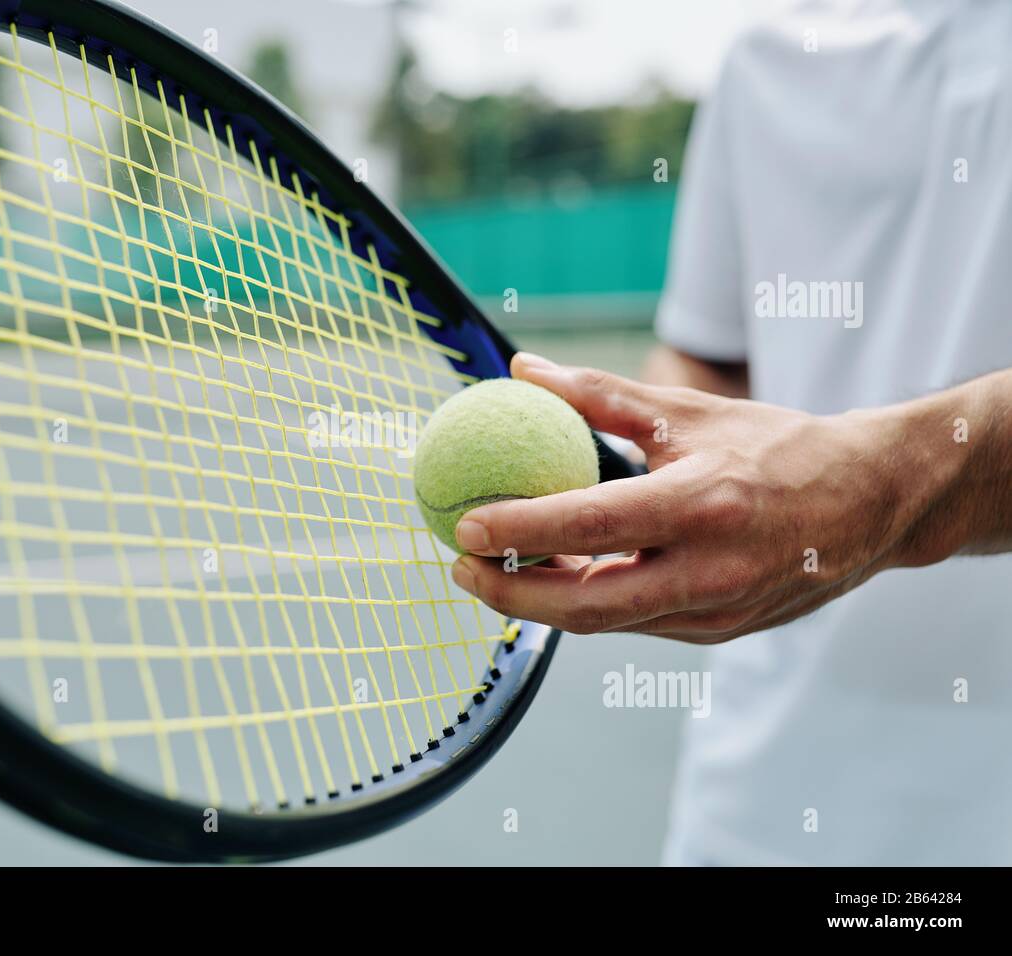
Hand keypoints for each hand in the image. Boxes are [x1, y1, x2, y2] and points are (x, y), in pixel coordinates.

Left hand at [449, 353, 971, 642]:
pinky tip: (557, 574)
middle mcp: (711, 571)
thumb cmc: (777, 446)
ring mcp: (717, 613)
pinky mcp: (719, 633)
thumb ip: (600, 396)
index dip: (519, 530)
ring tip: (496, 569)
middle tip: (461, 569)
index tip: (463, 526)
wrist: (870, 503)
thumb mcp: (689, 412)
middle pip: (586, 605)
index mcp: (703, 507)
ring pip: (607, 621)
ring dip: (543, 601)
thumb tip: (523, 369)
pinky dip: (589, 602)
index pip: (590, 526)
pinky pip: (635, 622)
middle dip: (511, 595)